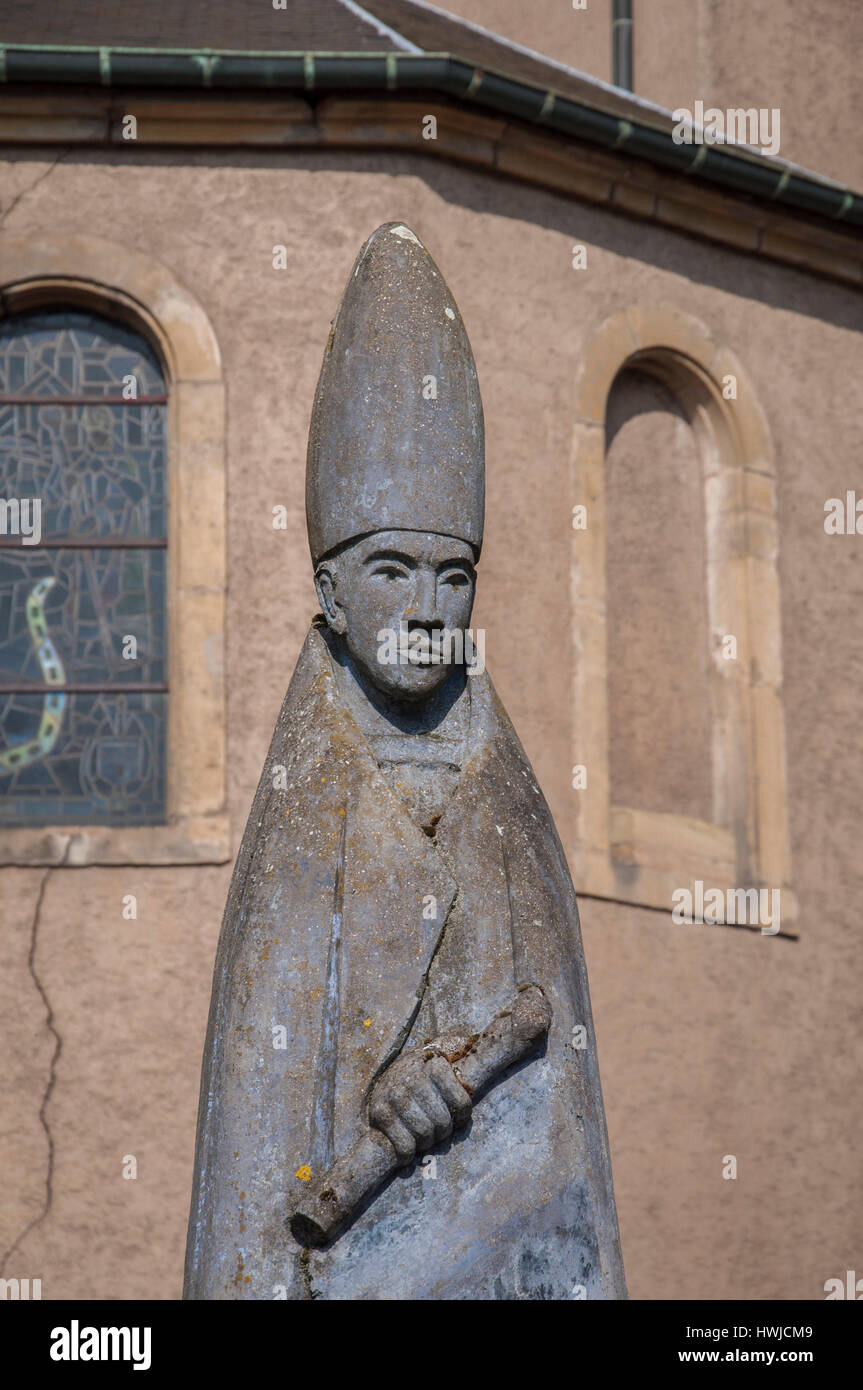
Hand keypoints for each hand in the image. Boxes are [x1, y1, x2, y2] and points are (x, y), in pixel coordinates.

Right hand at [368, 1038, 472, 1163]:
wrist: (388, 1074)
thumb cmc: (427, 1068)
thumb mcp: (448, 1052)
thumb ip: (467, 1052)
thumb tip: (495, 1048)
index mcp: (434, 1064)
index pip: (461, 1103)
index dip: (463, 1113)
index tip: (460, 1114)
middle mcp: (412, 1078)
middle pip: (442, 1121)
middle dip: (443, 1129)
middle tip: (439, 1127)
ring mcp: (393, 1095)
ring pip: (424, 1134)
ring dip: (427, 1141)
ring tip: (425, 1134)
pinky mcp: (379, 1112)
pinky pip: (404, 1146)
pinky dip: (408, 1152)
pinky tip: (409, 1145)